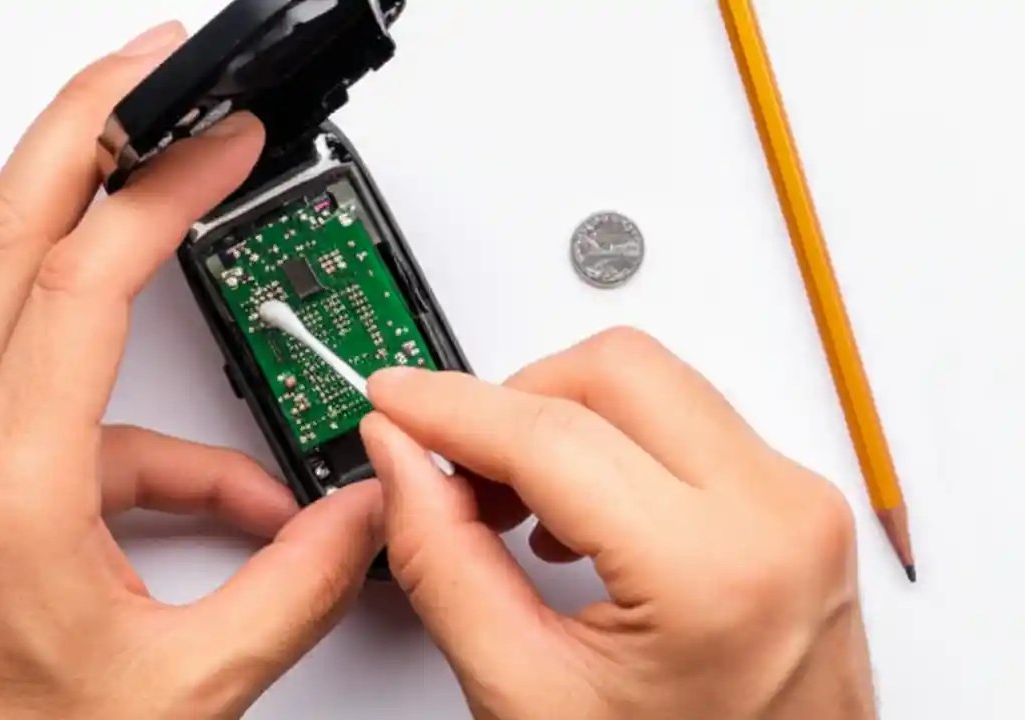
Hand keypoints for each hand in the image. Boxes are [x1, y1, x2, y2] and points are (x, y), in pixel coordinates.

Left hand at [0, 22, 382, 719]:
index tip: (222, 138)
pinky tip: (207, 488)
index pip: (82, 276)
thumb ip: (294, 589)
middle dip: (85, 125)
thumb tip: (362, 515)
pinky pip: (43, 395)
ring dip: (94, 238)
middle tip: (152, 68)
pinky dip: (133, 417)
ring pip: (9, 290)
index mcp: (2, 486)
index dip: (163, 187)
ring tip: (195, 244)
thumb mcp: (180, 689)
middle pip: (6, 228)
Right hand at [362, 328, 873, 719]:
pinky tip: (574, 513)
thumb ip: (444, 565)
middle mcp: (776, 515)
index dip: (451, 408)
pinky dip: (610, 441)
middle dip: (512, 402)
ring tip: (515, 504)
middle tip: (457, 468)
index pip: (552, 436)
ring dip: (560, 417)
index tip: (395, 399)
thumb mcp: (526, 695)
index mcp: (713, 572)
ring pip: (652, 380)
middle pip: (613, 370)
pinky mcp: (798, 502)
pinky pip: (688, 417)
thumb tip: (402, 457)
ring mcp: (798, 502)